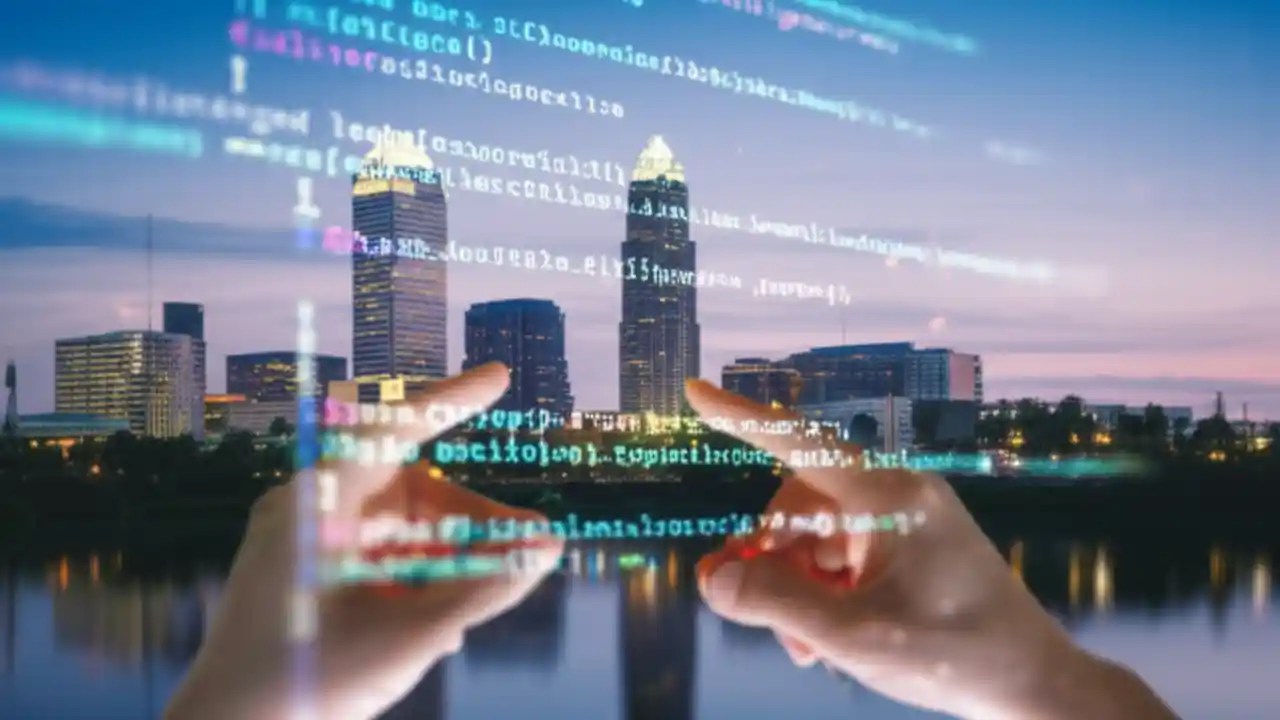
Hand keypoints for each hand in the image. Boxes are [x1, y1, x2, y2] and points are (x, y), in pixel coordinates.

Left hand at [165, 363, 563, 719]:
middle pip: (409, 490)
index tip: (499, 376)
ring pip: (395, 529)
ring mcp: (299, 545)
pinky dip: (412, 581)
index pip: (394, 428)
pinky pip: (372, 560)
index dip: (451, 399)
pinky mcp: (301, 579)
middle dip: (472, 518)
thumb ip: (484, 588)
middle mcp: (305, 512)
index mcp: (317, 505)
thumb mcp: (407, 636)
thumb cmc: (300, 687)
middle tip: (529, 545)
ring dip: (444, 560)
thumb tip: (549, 545)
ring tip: (476, 609)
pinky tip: (435, 628)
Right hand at [685, 379, 1176, 719]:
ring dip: (796, 585)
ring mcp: (908, 520)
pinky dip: (824, 590)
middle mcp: (897, 494)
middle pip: (798, 501)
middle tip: (755, 612)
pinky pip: (845, 554)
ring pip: (817, 534)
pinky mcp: (913, 548)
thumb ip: (776, 601)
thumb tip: (713, 577)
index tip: (695, 390)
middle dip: (770, 556)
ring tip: (805, 647)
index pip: (799, 441)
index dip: (741, 416)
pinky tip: (822, 640)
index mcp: (888, 496)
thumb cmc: (955, 654)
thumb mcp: (854, 633)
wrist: (1035, 685)